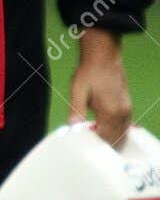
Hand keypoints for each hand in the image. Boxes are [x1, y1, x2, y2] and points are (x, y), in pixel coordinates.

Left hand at [69, 29, 132, 145]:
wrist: (103, 58)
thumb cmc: (89, 73)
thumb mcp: (78, 91)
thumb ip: (76, 110)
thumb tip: (72, 126)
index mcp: (110, 112)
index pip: (105, 137)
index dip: (95, 140)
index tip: (84, 139)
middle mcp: (122, 113)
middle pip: (116, 137)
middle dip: (103, 141)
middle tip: (88, 137)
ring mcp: (127, 109)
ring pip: (122, 132)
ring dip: (110, 135)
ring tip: (94, 131)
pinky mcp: (127, 105)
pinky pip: (124, 124)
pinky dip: (116, 129)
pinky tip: (104, 126)